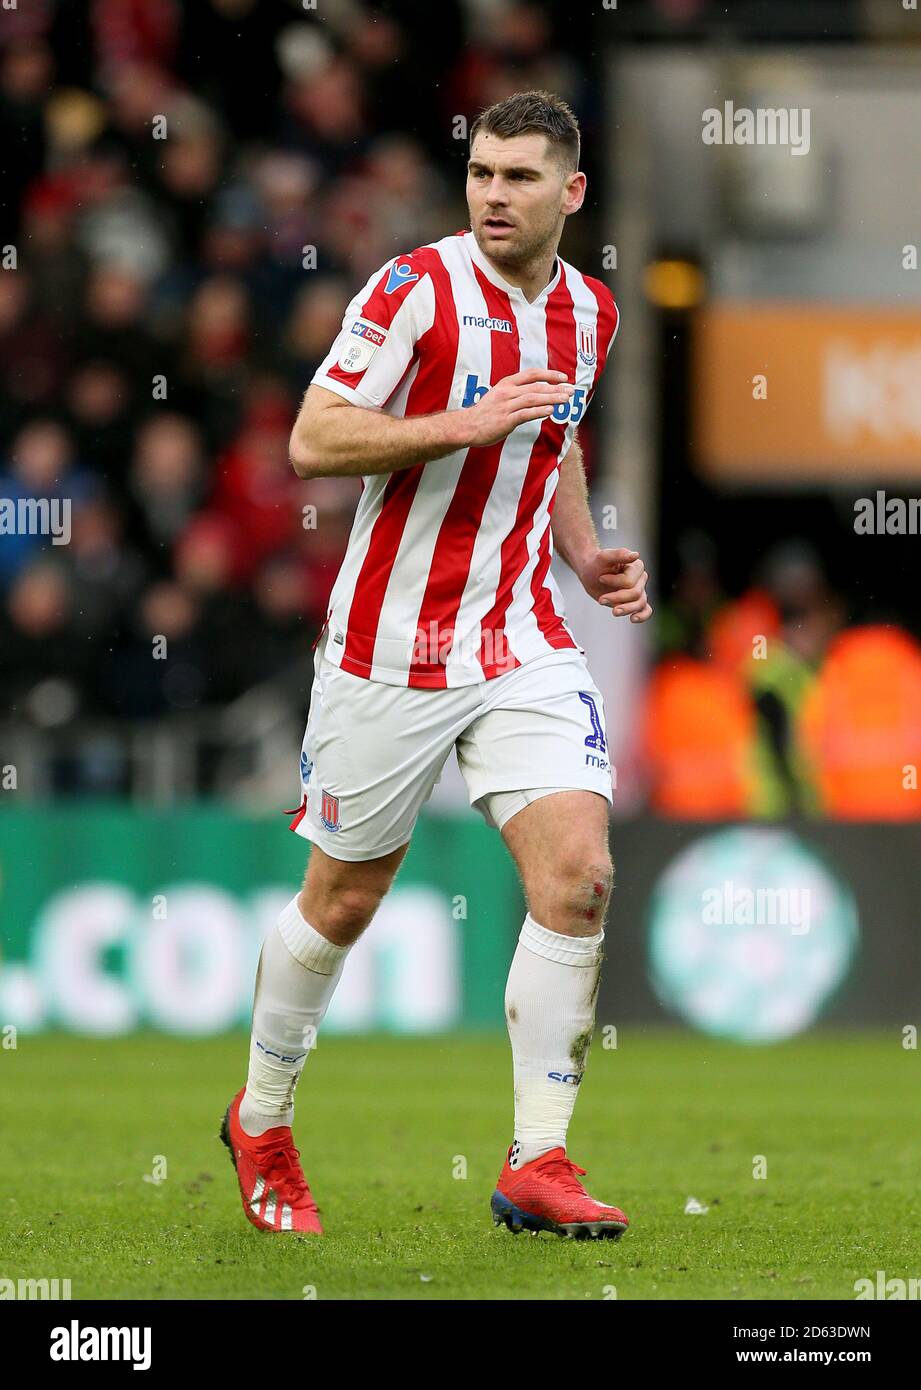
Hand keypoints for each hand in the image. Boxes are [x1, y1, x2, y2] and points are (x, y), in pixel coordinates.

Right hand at [459, 368, 573, 447]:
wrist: (466, 426)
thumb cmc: (484, 413)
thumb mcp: (499, 396)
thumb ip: (516, 394)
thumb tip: (537, 395)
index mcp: (506, 384)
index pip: (532, 374)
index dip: (549, 375)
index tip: (563, 377)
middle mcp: (507, 392)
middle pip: (536, 387)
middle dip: (556, 388)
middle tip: (571, 390)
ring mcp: (506, 406)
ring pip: (533, 399)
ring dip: (552, 398)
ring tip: (566, 399)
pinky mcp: (505, 420)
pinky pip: (525, 414)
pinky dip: (539, 411)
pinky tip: (550, 410)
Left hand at [580, 548, 652, 622]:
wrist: (590, 573)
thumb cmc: (596, 564)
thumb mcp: (603, 557)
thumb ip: (619, 554)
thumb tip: (636, 555)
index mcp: (637, 566)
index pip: (629, 581)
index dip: (614, 582)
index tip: (601, 578)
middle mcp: (641, 578)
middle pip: (634, 594)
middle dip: (616, 598)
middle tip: (600, 599)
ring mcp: (640, 590)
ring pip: (639, 604)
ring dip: (625, 609)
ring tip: (613, 611)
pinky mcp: (635, 601)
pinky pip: (646, 610)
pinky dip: (642, 616)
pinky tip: (633, 619)